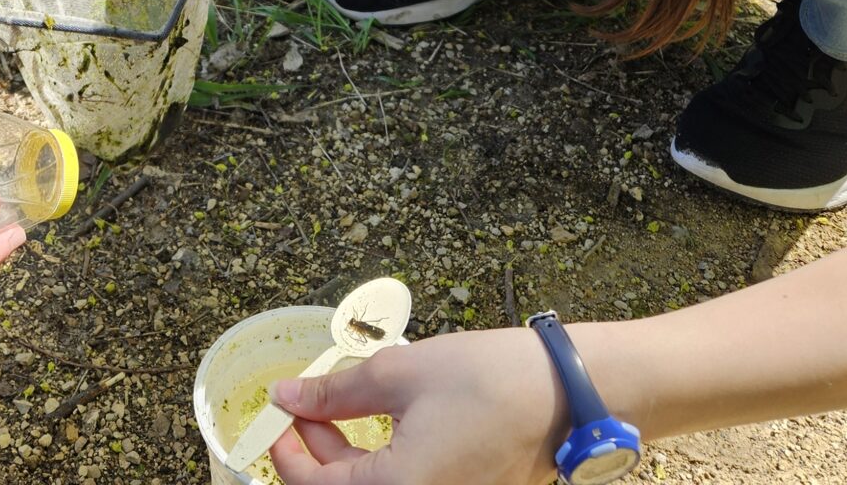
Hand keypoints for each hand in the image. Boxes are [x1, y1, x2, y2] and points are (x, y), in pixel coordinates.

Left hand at [268, 329, 565, 483]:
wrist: (570, 393)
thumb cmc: (492, 381)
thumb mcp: (399, 373)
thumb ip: (335, 393)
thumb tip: (288, 397)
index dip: (286, 454)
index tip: (276, 417)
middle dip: (316, 452)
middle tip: (305, 402)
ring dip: (347, 457)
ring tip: (339, 404)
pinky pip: (408, 483)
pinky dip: (382, 460)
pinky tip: (380, 420)